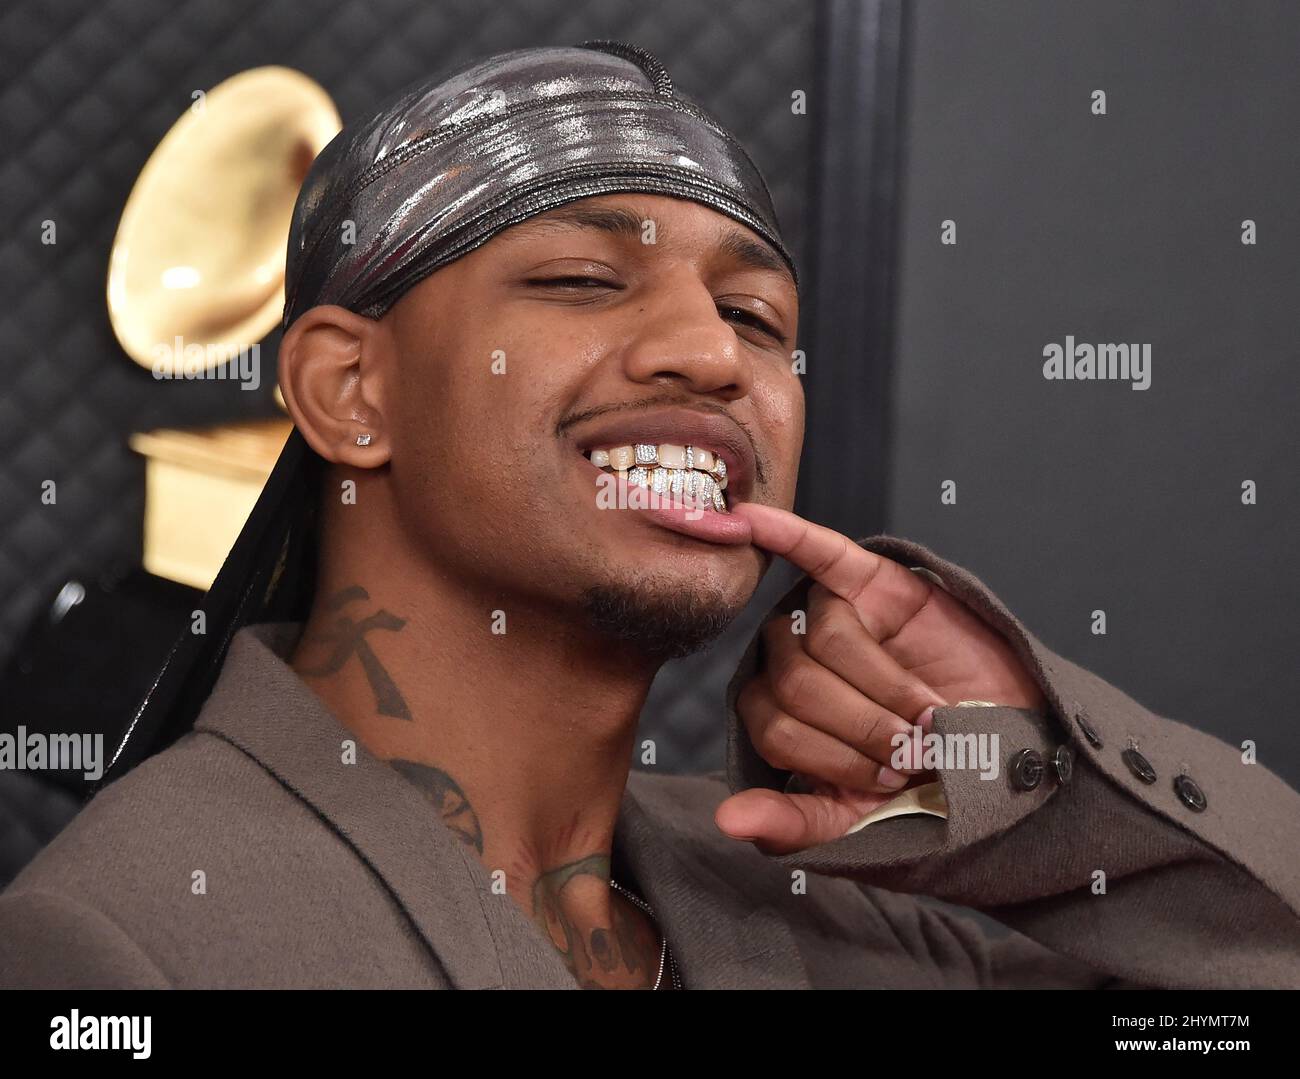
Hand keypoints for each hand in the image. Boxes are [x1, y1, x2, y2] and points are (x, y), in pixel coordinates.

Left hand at [715, 503, 1044, 853]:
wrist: (1011, 751)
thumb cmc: (930, 783)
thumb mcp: (860, 823)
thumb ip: (793, 825)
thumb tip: (727, 821)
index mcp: (781, 718)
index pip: (775, 730)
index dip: (834, 761)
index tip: (889, 785)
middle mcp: (792, 662)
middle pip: (795, 683)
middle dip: (864, 729)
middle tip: (917, 750)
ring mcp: (826, 617)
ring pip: (825, 635)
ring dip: (887, 686)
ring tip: (930, 712)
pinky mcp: (867, 580)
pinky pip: (816, 552)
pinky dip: (783, 533)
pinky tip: (749, 520)